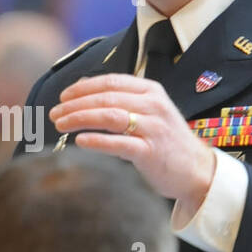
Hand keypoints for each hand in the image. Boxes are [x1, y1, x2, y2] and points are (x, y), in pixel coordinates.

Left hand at [49, 73, 216, 214]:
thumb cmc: (167, 142)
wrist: (197, 170)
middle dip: (75, 104)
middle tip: (54, 113)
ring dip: (80, 118)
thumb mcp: (149, 113)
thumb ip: (122, 102)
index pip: (110, 81)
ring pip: (109, 116)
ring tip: (61, 125)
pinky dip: (97, 141)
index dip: (82, 87)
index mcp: (151, 91)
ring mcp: (153, 128)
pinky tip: (79, 141)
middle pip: (105, 98)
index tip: (63, 96)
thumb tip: (83, 93)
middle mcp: (153, 106)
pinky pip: (119, 143)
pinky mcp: (151, 152)